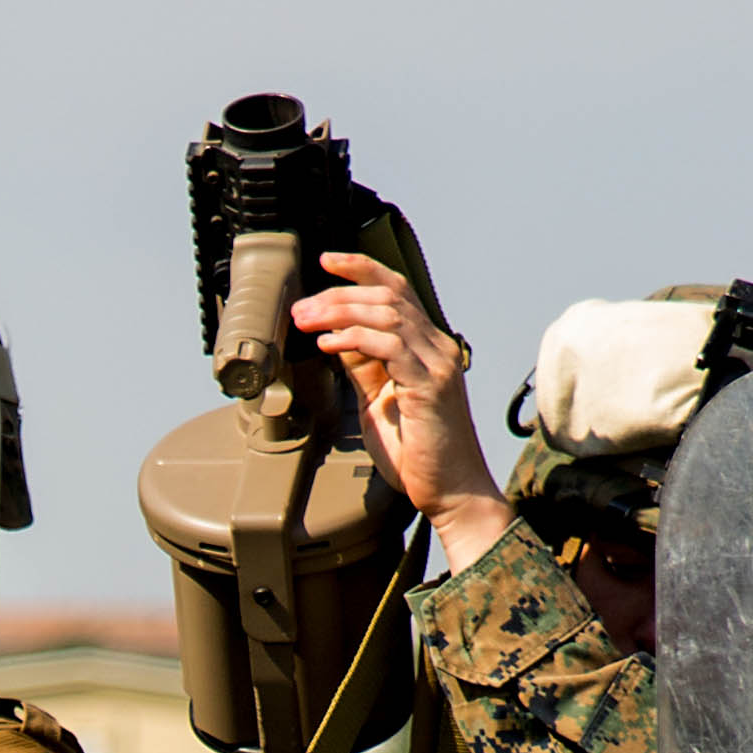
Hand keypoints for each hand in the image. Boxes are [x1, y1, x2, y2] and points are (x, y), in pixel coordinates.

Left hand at [292, 252, 513, 568]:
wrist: (450, 491)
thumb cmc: (417, 452)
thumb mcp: (379, 400)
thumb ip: (364, 367)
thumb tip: (335, 337)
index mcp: (428, 347)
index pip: (398, 290)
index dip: (363, 269)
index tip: (327, 260)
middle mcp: (438, 348)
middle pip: (390, 295)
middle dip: (339, 294)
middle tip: (301, 307)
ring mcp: (438, 364)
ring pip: (389, 314)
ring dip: (340, 312)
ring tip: (306, 321)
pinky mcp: (431, 386)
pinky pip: (391, 346)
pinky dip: (355, 339)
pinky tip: (328, 345)